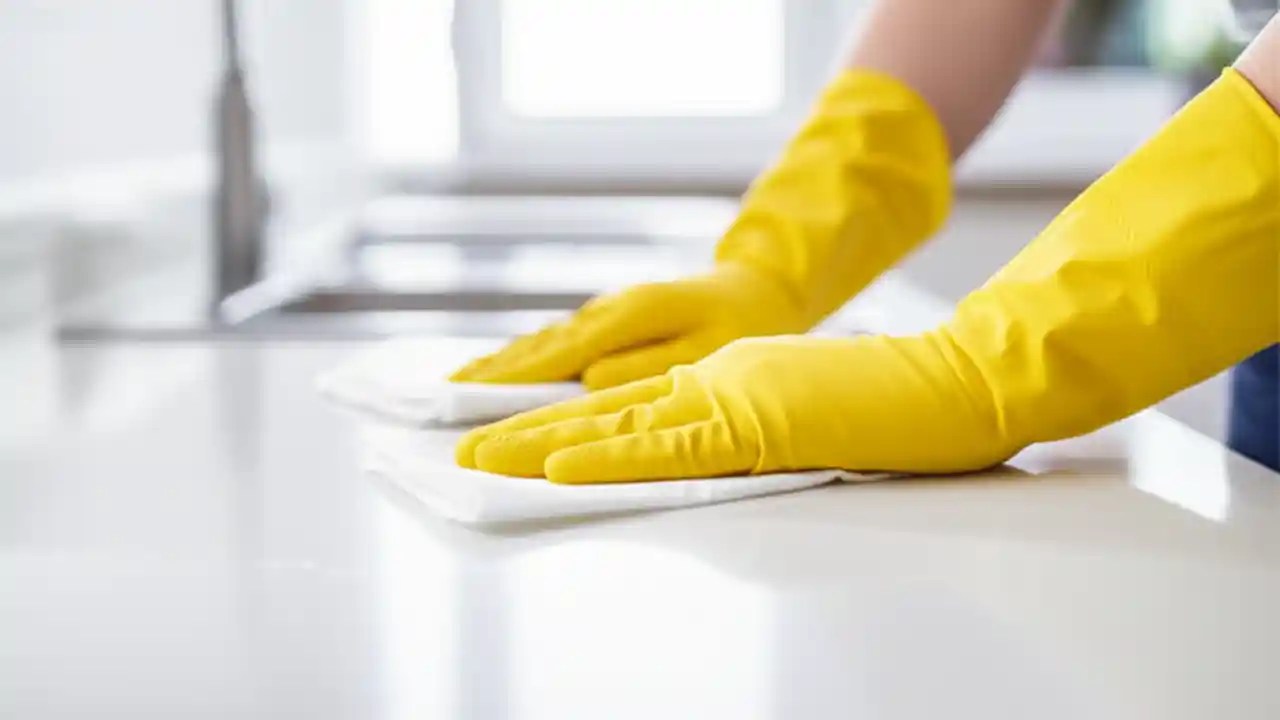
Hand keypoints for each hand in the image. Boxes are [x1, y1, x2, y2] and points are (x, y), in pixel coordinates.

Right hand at [449, 263, 812, 389]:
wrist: (755, 286)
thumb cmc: (737, 323)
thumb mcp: (705, 347)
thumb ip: (646, 364)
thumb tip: (587, 380)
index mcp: (625, 316)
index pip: (553, 354)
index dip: (507, 380)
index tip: (461, 400)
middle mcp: (602, 312)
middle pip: (533, 348)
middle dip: (486, 377)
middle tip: (437, 405)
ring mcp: (599, 315)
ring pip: (536, 343)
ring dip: (494, 367)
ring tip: (450, 391)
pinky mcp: (603, 323)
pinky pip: (550, 344)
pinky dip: (518, 359)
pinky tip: (494, 374)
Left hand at [456, 334, 1015, 482]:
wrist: (957, 380)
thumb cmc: (894, 406)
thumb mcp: (803, 412)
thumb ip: (748, 429)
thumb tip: (709, 450)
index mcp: (728, 379)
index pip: (634, 405)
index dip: (570, 423)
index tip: (518, 440)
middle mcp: (717, 378)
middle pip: (607, 407)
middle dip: (530, 431)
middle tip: (467, 449)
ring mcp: (734, 394)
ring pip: (619, 420)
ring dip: (542, 443)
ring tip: (480, 459)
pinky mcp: (758, 421)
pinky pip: (670, 444)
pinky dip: (609, 455)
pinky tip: (559, 468)